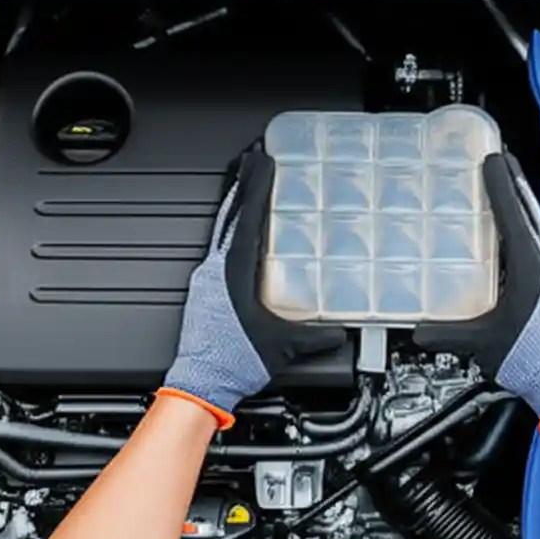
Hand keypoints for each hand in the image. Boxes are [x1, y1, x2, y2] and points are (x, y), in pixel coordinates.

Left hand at [161, 152, 345, 427]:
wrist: (199, 382)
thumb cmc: (232, 363)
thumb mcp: (281, 346)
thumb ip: (315, 338)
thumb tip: (339, 332)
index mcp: (234, 272)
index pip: (248, 218)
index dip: (257, 186)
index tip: (264, 160)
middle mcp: (216, 268)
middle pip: (230, 214)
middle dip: (243, 182)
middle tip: (254, 156)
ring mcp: (207, 277)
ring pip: (222, 228)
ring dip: (236, 202)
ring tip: (247, 179)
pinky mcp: (206, 288)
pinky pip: (220, 246)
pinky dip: (232, 227)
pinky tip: (241, 228)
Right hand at [413, 153, 539, 422]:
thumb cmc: (531, 358)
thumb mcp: (479, 343)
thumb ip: (444, 335)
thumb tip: (416, 331)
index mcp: (530, 266)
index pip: (512, 214)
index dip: (499, 184)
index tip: (491, 159)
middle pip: (529, 213)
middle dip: (514, 184)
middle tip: (502, 160)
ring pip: (536, 230)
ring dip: (520, 209)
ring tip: (504, 193)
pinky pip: (537, 250)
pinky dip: (523, 235)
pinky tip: (509, 243)